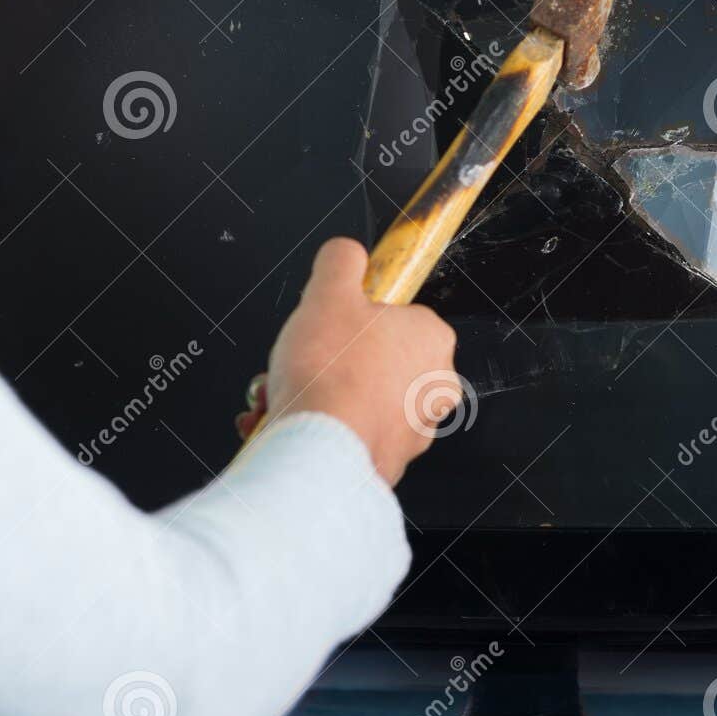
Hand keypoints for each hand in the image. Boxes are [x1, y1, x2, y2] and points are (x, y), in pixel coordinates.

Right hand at [252, 238, 458, 486]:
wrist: (319, 452)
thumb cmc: (330, 375)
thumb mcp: (328, 292)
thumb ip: (342, 261)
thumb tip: (347, 253)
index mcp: (431, 338)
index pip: (394, 314)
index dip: (351, 317)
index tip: (327, 325)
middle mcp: (434, 386)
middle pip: (372, 360)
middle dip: (327, 362)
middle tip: (296, 362)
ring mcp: (414, 429)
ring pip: (357, 400)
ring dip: (317, 396)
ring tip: (282, 395)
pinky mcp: (388, 461)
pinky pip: (349, 436)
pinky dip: (320, 429)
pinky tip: (288, 424)